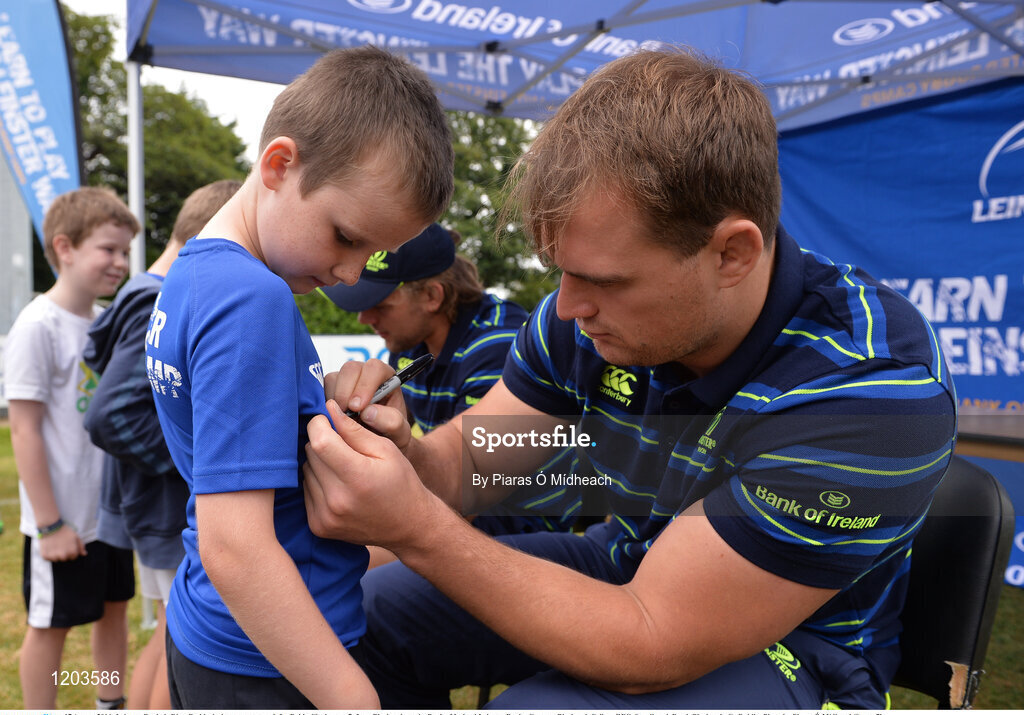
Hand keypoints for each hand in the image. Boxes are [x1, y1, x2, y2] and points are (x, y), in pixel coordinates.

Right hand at [38, 525, 86, 561]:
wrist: (51, 527)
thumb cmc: (64, 531)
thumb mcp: (76, 536)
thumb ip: (81, 546)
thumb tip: (84, 554)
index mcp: (72, 552)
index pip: (73, 557)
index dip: (72, 551)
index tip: (68, 546)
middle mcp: (63, 556)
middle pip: (65, 559)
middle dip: (64, 553)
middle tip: (61, 545)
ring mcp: (53, 557)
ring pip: (56, 559)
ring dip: (56, 555)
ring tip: (55, 546)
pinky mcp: (45, 556)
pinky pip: (48, 559)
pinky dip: (49, 554)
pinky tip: (50, 547)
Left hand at [304, 400, 439, 548]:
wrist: (408, 527)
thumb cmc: (401, 483)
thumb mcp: (386, 450)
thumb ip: (355, 430)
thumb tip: (329, 409)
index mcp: (358, 477)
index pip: (320, 441)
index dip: (319, 424)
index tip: (326, 419)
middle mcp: (337, 500)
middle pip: (311, 454)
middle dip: (323, 442)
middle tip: (343, 446)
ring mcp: (325, 517)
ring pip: (306, 471)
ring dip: (320, 464)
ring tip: (344, 469)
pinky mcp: (317, 526)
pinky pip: (306, 491)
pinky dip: (318, 483)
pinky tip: (339, 487)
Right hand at [324, 360, 411, 452]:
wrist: (378, 446)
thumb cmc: (392, 434)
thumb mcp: (399, 431)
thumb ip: (390, 420)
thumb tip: (368, 412)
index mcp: (385, 376)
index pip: (374, 368)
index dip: (365, 385)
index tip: (358, 407)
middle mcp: (364, 374)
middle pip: (350, 369)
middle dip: (345, 392)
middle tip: (346, 414)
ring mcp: (344, 380)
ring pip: (332, 378)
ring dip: (333, 400)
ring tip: (340, 420)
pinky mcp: (328, 390)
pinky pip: (318, 390)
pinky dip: (322, 405)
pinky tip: (330, 420)